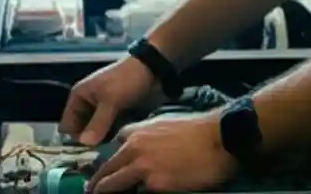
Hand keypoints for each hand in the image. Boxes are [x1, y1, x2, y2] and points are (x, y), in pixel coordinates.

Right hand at [59, 57, 163, 145]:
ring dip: (102, 142)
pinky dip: (113, 138)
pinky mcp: (116, 117)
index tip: (85, 153)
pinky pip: (110, 132)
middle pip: (82, 132)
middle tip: (100, 154)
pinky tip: (120, 144)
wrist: (153, 71)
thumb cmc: (126, 80)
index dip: (74, 139)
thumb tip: (85, 144)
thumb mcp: (111, 100)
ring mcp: (103, 112)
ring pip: (96, 134)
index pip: (67, 125)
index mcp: (79, 97)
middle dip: (90, 142)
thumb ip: (98, 122)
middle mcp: (88, 106)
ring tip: (112, 149)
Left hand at [86, 113, 237, 192]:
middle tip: (91, 191)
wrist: (219, 138)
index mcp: (136, 132)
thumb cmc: (197, 130)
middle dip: (97, 183)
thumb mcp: (164, 124)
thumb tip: (136, 150)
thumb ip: (145, 136)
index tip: (101, 174)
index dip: (105, 164)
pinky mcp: (155, 184)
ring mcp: (143, 167)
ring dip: (105, 191)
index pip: (110, 149)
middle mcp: (134, 148)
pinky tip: (139, 193)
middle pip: (106, 169)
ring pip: (113, 184)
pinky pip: (138, 193)